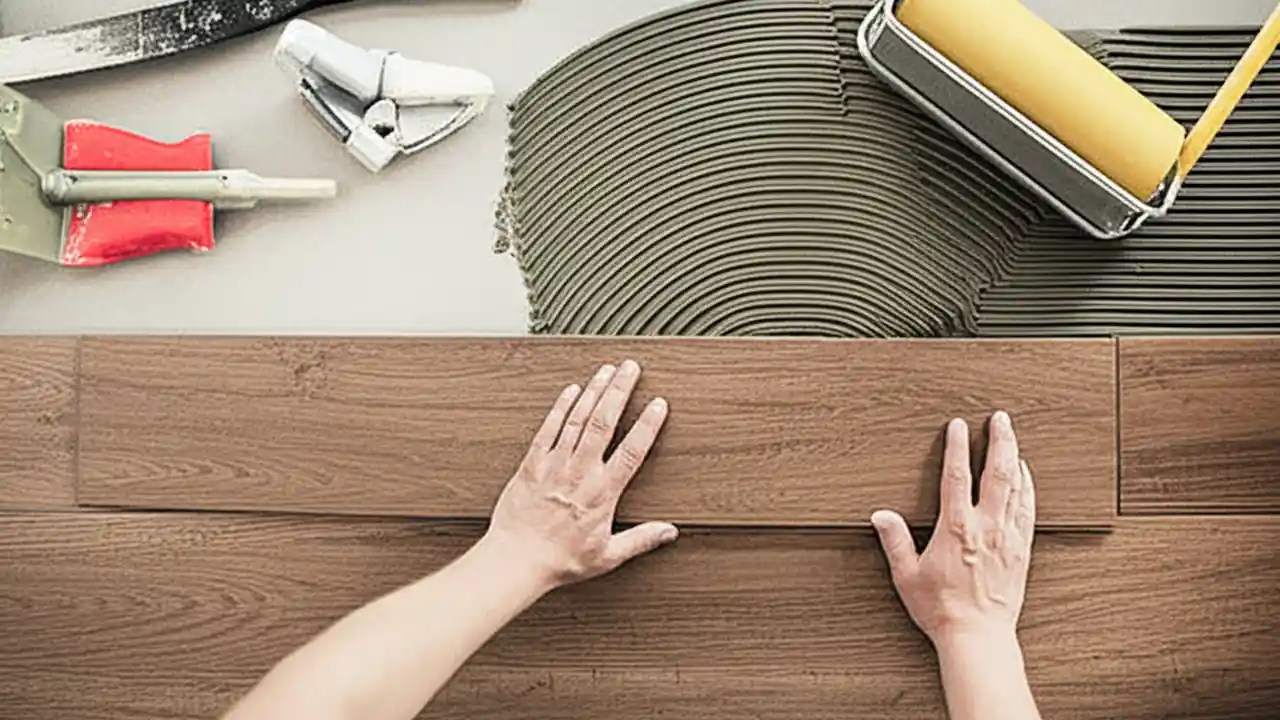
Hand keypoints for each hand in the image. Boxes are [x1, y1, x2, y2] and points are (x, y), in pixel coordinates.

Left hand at [483, 359, 677, 592]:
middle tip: (631, 368)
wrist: (516, 560)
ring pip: (578, 420)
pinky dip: (560, 407)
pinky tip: (571, 390)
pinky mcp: (532, 465)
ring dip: (593, 391)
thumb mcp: (607, 556)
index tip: (658, 404)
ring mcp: (554, 465)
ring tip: (607, 370)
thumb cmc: (560, 561)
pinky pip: (547, 429)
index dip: (646, 425)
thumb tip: (670, 532)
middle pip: (604, 422)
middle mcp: (579, 473)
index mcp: (602, 493)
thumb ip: (641, 539)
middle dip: (619, 391)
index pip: (631, 451)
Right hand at [871, 411, 1034, 645]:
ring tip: (1013, 438)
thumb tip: (881, 515)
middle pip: (997, 472)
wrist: (977, 636)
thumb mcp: (907, 575)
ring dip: (1015, 457)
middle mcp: (986, 527)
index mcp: (956, 528)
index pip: (956, 475)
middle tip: (1000, 418)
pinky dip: (1028, 488)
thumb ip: (895, 541)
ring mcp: (1008, 537)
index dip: (957, 446)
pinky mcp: (1022, 550)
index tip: (958, 426)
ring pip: (1016, 487)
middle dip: (999, 440)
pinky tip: (1026, 477)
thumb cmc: (941, 608)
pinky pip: (1029, 510)